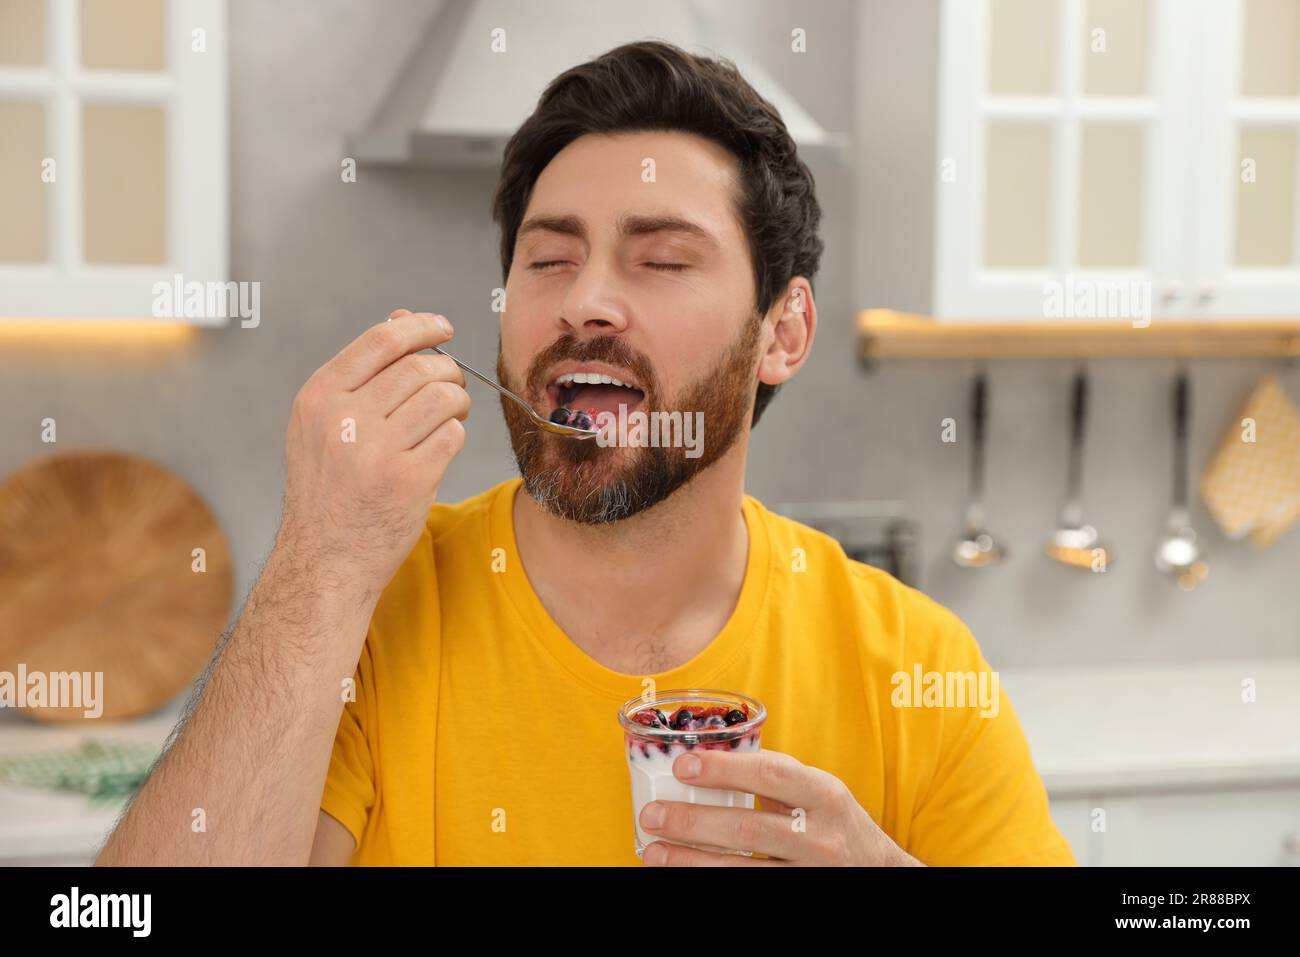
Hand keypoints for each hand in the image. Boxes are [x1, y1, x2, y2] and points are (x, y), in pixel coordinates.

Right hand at [277, 309, 469, 597]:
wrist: (324, 559)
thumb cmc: (331, 488)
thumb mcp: (324, 425)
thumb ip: (361, 374)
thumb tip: (403, 319)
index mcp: (319, 398)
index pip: (382, 340)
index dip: (421, 327)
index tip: (443, 328)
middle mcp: (343, 419)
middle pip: (420, 367)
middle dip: (447, 372)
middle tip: (452, 388)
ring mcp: (375, 450)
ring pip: (443, 397)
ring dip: (458, 402)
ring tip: (451, 415)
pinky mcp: (407, 480)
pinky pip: (453, 435)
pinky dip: (455, 436)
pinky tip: (441, 448)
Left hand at [638, 748, 923, 865]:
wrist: (875, 869)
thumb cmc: (832, 820)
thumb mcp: (816, 789)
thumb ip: (773, 773)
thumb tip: (709, 752)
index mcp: (824, 794)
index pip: (771, 775)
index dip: (724, 769)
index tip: (682, 765)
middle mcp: (820, 837)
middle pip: (748, 829)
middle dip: (693, 822)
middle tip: (652, 815)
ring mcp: (809, 874)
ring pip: (742, 870)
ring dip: (691, 861)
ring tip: (653, 851)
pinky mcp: (796, 896)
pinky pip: (747, 890)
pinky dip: (710, 880)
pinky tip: (683, 873)